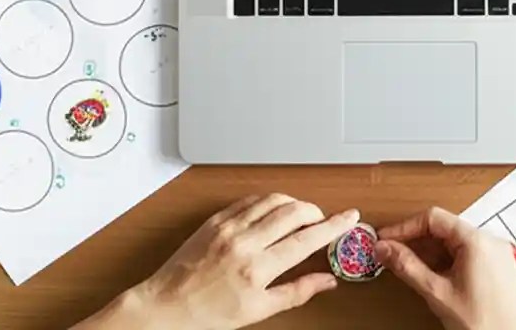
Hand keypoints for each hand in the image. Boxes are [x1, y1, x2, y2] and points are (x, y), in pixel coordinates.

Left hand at [76, 194, 358, 329]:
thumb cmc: (208, 314)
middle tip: (324, 219)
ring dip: (293, 202)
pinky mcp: (215, 220)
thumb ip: (296, 292)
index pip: (307, 240)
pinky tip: (272, 210)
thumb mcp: (258, 311)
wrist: (166, 306)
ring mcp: (228, 228)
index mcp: (258, 269)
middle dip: (315, 211)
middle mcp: (244, 243)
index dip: (333, 226)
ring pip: (273, 200)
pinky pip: (249, 200)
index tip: (349, 218)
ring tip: (300, 214)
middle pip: (293, 212)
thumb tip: (326, 282)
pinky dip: (268, 201)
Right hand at [375, 207, 515, 329]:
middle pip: (444, 229)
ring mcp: (496, 255)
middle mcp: (489, 241)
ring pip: (454, 244)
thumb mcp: (437, 293)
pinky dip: (446, 262)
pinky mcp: (498, 269)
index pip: (433, 218)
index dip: (405, 227)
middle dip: (415, 240)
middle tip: (390, 255)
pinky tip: (432, 277)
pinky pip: (467, 256)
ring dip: (429, 253)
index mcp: (476, 241)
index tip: (385, 240)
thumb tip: (383, 248)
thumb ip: (408, 267)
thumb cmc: (482, 323)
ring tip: (407, 268)